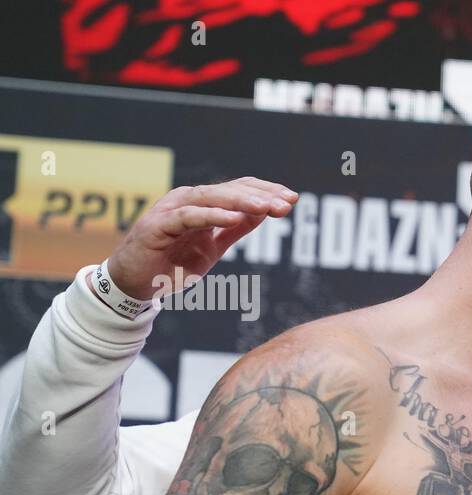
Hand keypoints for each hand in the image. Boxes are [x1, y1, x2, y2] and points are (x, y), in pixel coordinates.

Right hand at [100, 177, 296, 298]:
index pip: (238, 189)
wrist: (135, 284)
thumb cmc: (172, 264)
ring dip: (240, 201)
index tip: (292, 199)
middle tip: (286, 203)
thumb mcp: (212, 247)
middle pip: (228, 190)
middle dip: (260, 195)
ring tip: (266, 206)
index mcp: (202, 204)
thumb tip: (264, 213)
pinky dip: (211, 215)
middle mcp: (187, 201)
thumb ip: (234, 230)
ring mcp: (171, 211)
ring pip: (210, 198)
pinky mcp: (158, 226)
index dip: (266, 191)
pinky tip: (234, 217)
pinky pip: (188, 216)